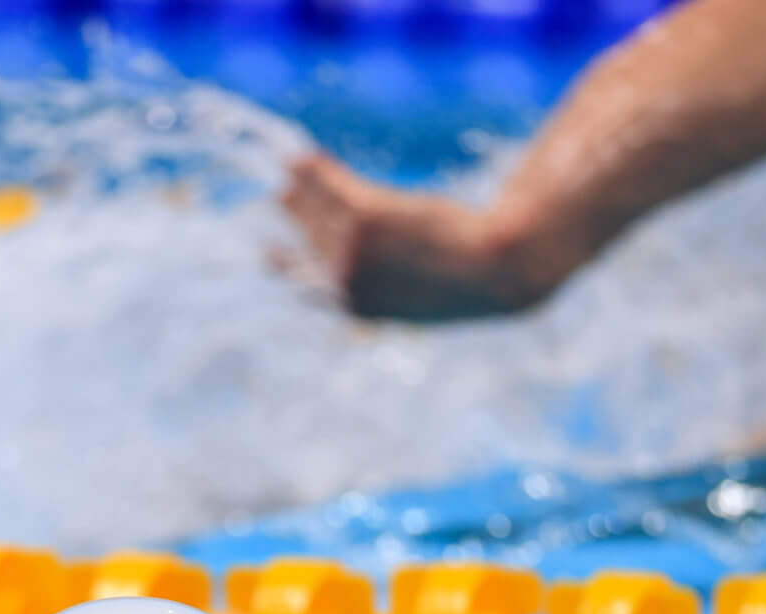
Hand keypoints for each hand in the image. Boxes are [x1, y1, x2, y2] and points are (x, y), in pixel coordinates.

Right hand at [280, 153, 528, 322]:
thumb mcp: (415, 290)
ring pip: (312, 209)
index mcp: (355, 307)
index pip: (301, 283)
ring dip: (299, 185)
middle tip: (282, 193)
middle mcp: (346, 282)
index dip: (283, 263)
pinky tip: (302, 155)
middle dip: (291, 214)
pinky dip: (312, 169)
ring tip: (292, 166)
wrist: (496, 269)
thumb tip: (357, 267)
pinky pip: (327, 185)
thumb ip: (380, 282)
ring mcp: (354, 249)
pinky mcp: (367, 217)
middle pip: (305, 239)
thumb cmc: (465, 280)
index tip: (270, 250)